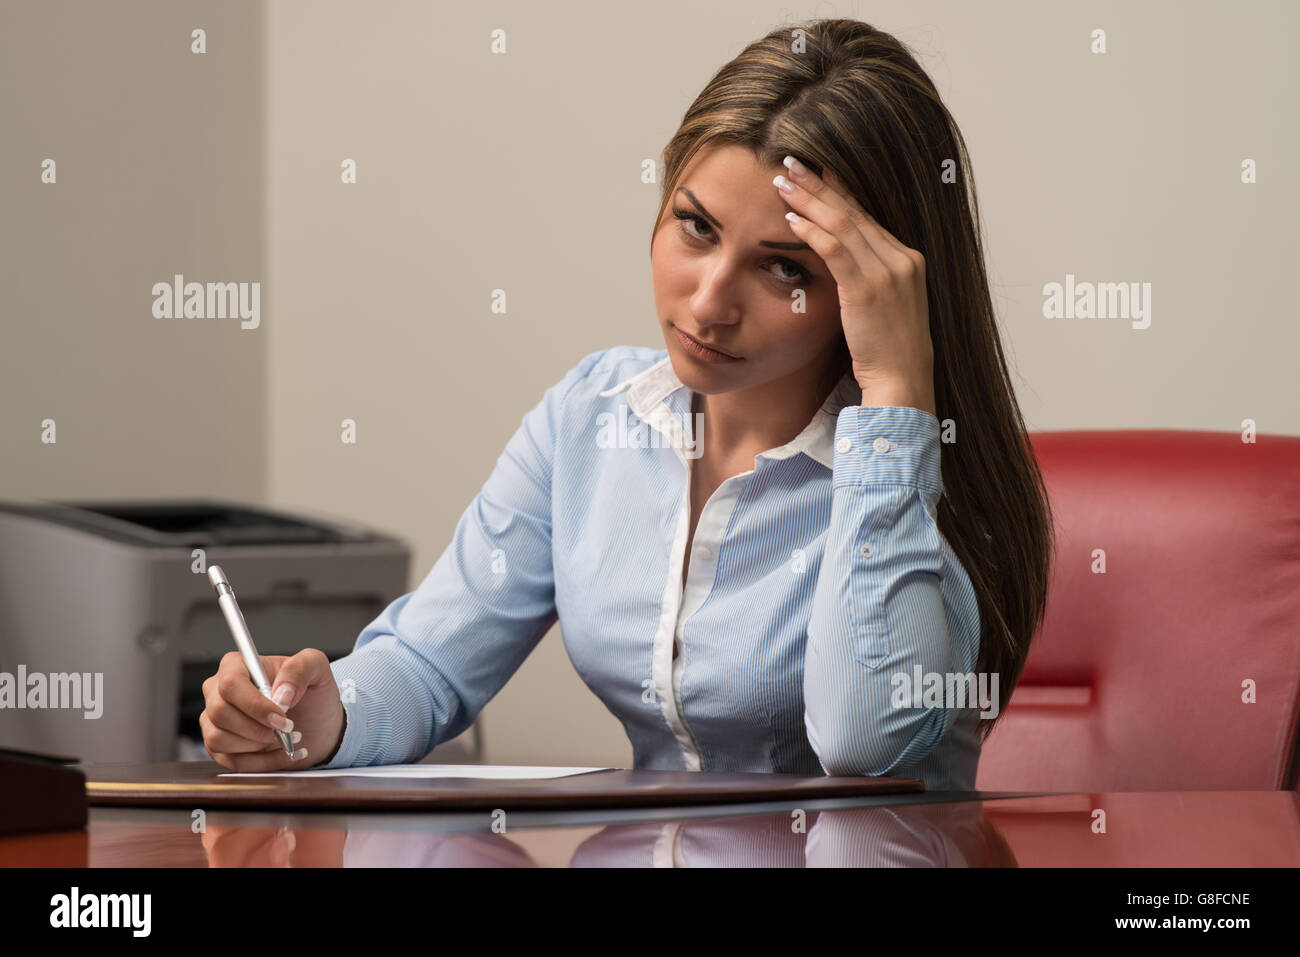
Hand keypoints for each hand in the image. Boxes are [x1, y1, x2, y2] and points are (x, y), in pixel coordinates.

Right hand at [200, 648, 344, 770]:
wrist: (317, 722)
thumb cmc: (311, 692)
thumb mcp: (316, 668)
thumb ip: (301, 668)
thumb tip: (281, 693)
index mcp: (237, 665)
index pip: (231, 684)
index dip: (255, 705)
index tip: (282, 717)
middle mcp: (218, 691)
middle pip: (220, 712)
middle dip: (258, 728)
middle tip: (288, 729)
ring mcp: (214, 720)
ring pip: (219, 739)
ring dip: (259, 745)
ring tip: (286, 739)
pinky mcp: (218, 747)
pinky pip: (229, 761)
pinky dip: (262, 763)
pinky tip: (284, 753)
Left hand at [774, 157, 935, 415]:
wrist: (903, 382)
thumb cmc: (889, 353)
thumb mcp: (884, 309)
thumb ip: (868, 282)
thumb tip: (842, 268)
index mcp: (907, 261)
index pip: (867, 217)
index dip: (838, 193)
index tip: (816, 173)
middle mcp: (901, 259)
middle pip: (853, 212)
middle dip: (819, 186)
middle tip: (791, 163)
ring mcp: (887, 272)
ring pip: (842, 223)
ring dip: (808, 200)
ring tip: (781, 182)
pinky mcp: (867, 288)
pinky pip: (834, 249)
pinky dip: (811, 231)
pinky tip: (790, 219)